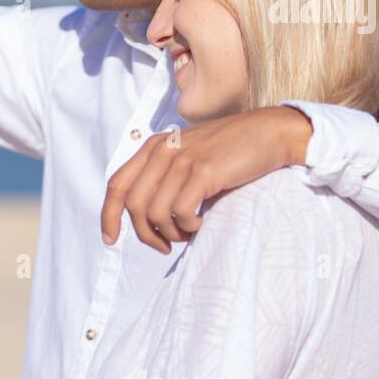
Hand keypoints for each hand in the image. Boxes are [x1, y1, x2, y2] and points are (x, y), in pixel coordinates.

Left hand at [100, 105, 313, 252]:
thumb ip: (164, 177)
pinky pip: (180, 212)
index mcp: (153, 147)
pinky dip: (188, 226)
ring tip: (188, 232)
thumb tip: (146, 220)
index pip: (117, 185)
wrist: (270, 132)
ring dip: (170, 233)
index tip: (110, 240)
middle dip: (145, 234)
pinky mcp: (203, 171)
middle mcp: (162, 151)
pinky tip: (201, 223)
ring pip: (155, 213)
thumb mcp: (188, 156)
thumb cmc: (231, 151)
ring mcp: (182, 160)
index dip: (109, 216)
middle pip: (133, 205)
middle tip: (165, 246)